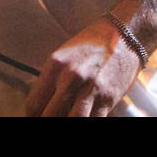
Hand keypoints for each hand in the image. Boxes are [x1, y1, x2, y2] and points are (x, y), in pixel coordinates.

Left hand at [24, 16, 144, 116]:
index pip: (34, 103)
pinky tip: (83, 115)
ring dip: (67, 121)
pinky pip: (92, 120)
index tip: (35, 115)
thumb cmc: (94, 43)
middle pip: (49, 116)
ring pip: (72, 121)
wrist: (125, 36)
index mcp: (56, 65)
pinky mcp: (108, 99)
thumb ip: (52, 79)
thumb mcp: (64, 55)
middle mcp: (72, 77)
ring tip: (67, 115)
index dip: (32, 114)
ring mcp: (91, 90)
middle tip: (50, 116)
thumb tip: (41, 102)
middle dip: (47, 119)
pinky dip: (85, 120)